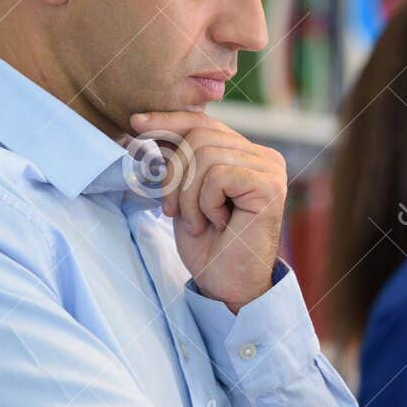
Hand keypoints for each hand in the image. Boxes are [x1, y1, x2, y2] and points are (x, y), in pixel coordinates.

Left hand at [129, 111, 286, 312]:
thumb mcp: (184, 193)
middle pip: (200, 134)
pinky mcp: (269, 186)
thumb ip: (176, 158)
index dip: (169, 121)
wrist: (227, 285)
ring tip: (198, 223)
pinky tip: (218, 223)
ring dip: (188, 195)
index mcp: (248, 154)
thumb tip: (143, 122)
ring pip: (205, 155)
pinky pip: (217, 175)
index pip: (203, 123)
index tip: (135, 124)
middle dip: (174, 173)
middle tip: (173, 211)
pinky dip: (205, 203)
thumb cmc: (208, 245)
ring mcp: (271, 170)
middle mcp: (265, 157)